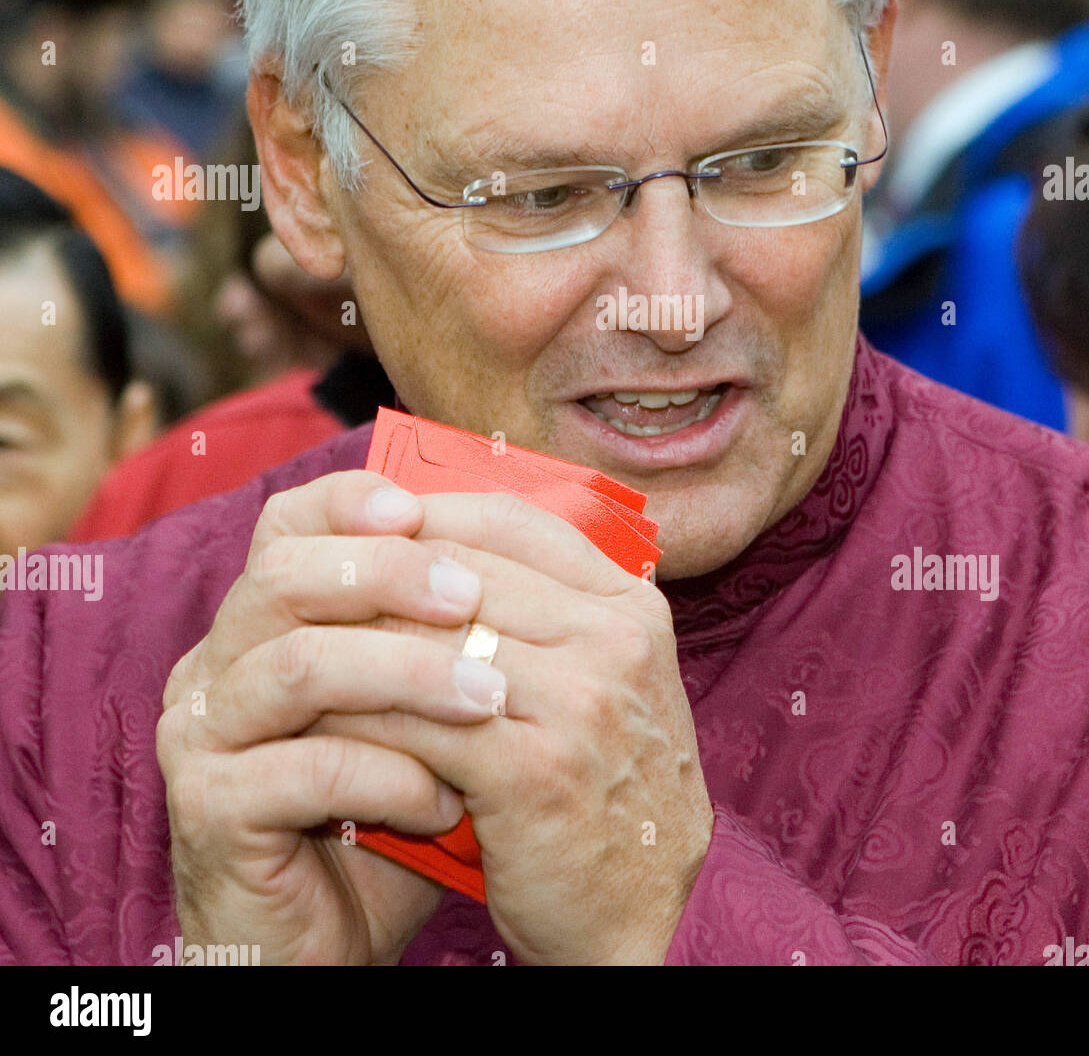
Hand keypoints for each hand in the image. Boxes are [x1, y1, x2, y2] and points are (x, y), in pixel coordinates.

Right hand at [156, 472, 499, 963]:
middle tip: (474, 597)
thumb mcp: (426, 706)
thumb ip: (448, 629)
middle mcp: (216, 663)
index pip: (287, 524)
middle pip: (284, 574)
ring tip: (491, 701)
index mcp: (265, 620)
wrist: (337, 941)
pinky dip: (390, 775)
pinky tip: (448, 801)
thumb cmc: (392, 810)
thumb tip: (530, 539)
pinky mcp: (208, 809)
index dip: (349, 503)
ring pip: (300, 664)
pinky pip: (303, 768)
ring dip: (408, 674)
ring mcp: (202, 735)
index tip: (422, 511)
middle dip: (390, 575)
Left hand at [313, 491, 714, 965]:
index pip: (513, 519)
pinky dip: (365, 717)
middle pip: (463, 570)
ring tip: (302, 651)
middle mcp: (616, 639)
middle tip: (310, 590)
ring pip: (432, 639)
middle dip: (379, 580)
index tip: (370, 534)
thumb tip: (436, 553)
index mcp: (631, 606)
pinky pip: (421, 719)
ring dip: (358, 645)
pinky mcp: (536, 770)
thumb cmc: (608, 795)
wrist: (652, 917)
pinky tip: (324, 722)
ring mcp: (582, 701)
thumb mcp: (604, 685)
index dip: (429, 516)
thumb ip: (547, 616)